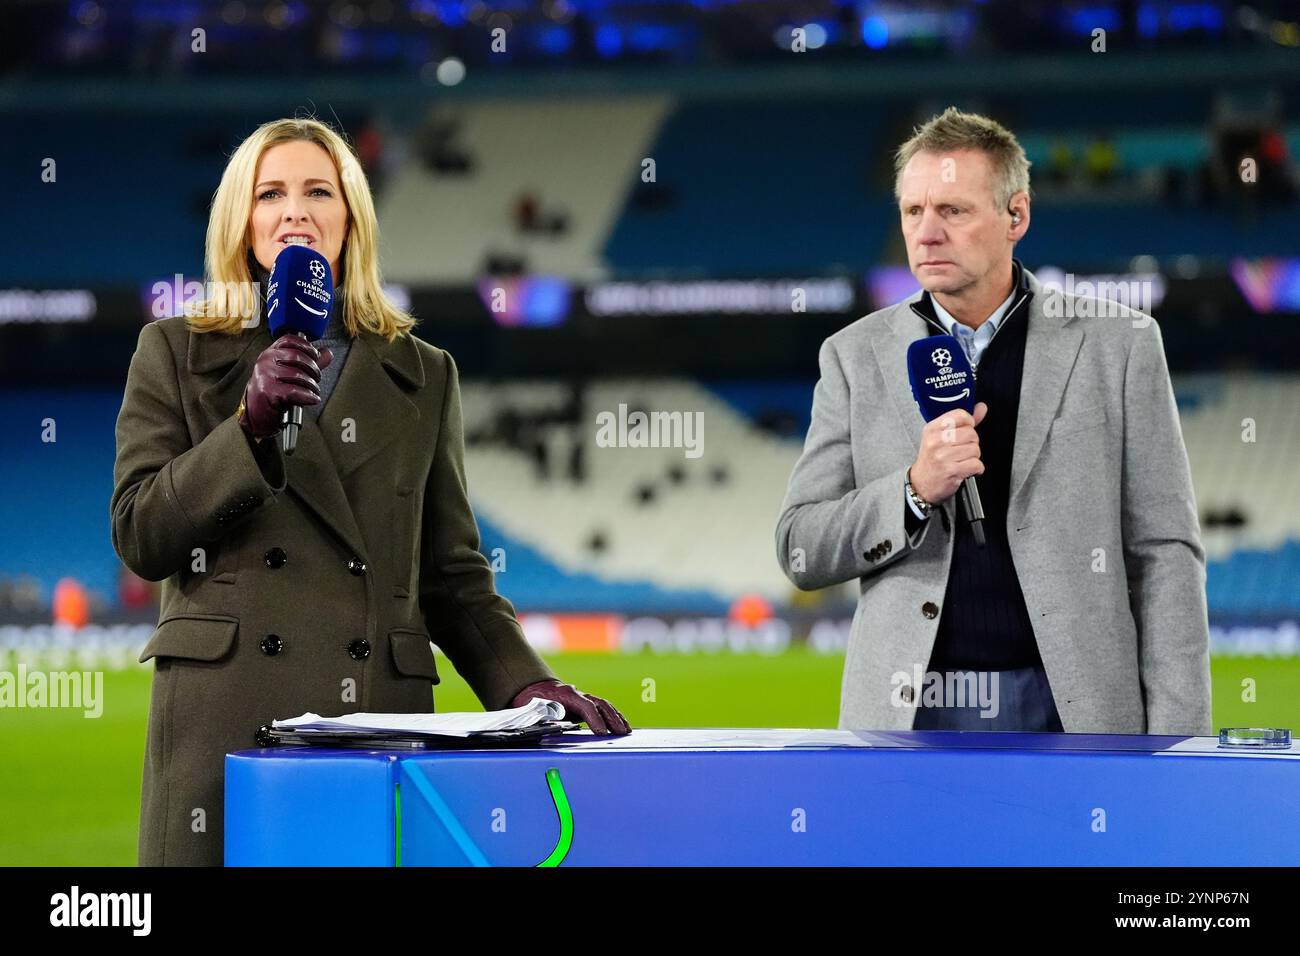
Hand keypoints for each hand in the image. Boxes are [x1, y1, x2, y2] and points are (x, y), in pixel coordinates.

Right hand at [238, 334, 332, 439]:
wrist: (256, 412)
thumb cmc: (274, 392)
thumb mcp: (291, 373)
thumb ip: (310, 363)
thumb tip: (327, 353)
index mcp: (271, 352)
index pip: (290, 340)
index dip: (307, 347)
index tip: (316, 356)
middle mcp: (266, 360)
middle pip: (297, 356)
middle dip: (313, 369)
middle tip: (317, 379)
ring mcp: (265, 374)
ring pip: (298, 374)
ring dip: (312, 385)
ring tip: (314, 391)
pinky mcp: (267, 390)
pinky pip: (294, 391)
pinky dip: (308, 396)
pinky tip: (312, 399)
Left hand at [509, 679, 631, 734]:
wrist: (530, 689)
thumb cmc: (531, 700)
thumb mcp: (534, 709)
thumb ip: (546, 718)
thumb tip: (555, 728)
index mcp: (565, 694)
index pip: (586, 705)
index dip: (595, 719)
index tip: (602, 732)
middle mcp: (576, 693)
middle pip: (599, 704)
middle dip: (612, 719)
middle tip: (621, 733)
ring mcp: (582, 697)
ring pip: (603, 705)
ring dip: (616, 717)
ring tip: (626, 730)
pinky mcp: (583, 703)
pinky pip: (601, 708)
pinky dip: (612, 715)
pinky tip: (620, 724)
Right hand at [909, 401, 987, 504]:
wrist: (920, 484)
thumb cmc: (932, 459)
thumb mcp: (940, 437)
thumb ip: (962, 421)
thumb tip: (981, 408)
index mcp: (932, 428)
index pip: (960, 415)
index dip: (969, 423)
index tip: (964, 431)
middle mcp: (936, 441)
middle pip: (971, 433)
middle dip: (971, 443)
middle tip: (961, 450)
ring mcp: (943, 456)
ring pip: (975, 449)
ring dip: (973, 457)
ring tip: (961, 460)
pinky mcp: (951, 470)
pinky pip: (976, 464)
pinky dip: (975, 469)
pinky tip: (965, 469)